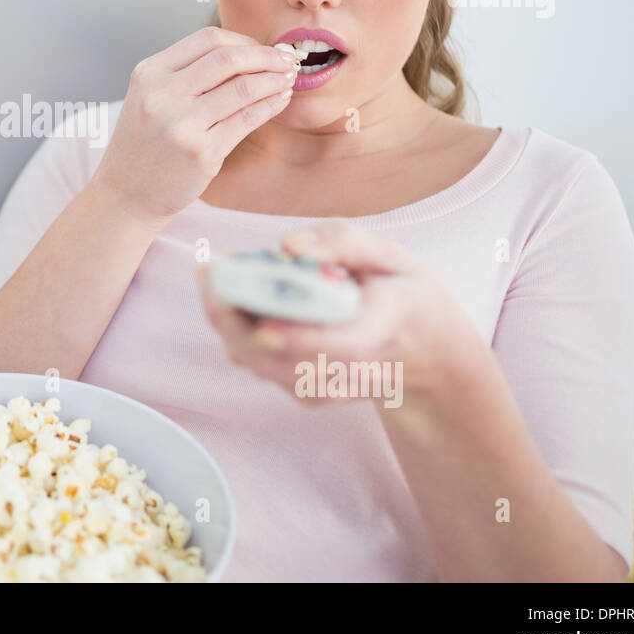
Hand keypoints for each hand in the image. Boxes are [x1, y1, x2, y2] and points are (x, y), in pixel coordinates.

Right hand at [89, 25, 299, 224]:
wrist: (124, 194)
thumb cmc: (143, 146)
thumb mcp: (150, 98)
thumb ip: (187, 74)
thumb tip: (246, 54)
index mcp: (149, 73)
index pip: (207, 39)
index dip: (243, 40)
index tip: (261, 49)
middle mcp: (162, 94)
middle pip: (228, 58)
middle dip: (265, 56)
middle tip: (285, 60)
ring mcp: (181, 124)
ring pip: (243, 88)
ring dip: (273, 80)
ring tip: (287, 79)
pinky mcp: (201, 152)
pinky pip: (246, 120)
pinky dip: (270, 106)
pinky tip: (279, 101)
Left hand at [196, 219, 479, 406]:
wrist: (423, 350)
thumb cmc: (401, 292)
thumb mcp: (391, 255)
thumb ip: (342, 243)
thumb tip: (287, 246)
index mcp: (385, 329)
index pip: (344, 347)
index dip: (302, 340)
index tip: (263, 328)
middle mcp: (356, 369)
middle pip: (288, 364)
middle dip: (238, 324)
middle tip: (209, 274)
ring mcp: (330, 386)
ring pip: (266, 369)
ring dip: (229, 325)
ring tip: (213, 277)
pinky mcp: (308, 391)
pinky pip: (262, 367)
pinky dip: (237, 334)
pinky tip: (230, 298)